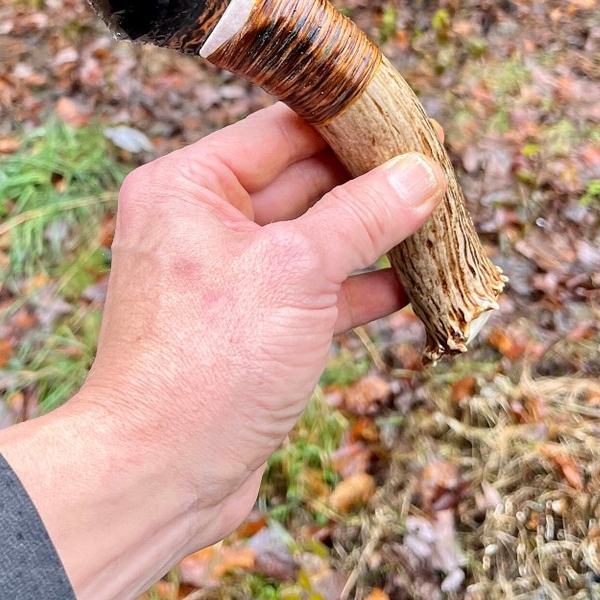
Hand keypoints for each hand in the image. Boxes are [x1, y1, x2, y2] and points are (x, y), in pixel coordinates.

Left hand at [0, 104, 444, 599]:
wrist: (157, 475)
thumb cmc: (210, 361)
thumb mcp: (297, 271)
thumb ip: (363, 215)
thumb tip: (422, 172)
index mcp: (189, 185)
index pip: (281, 129)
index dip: (349, 124)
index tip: (414, 123)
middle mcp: (200, 222)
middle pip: (302, 181)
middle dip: (371, 183)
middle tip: (442, 177)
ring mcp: (224, 279)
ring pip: (314, 241)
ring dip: (374, 238)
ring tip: (441, 229)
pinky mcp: (247, 330)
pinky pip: (312, 292)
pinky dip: (359, 290)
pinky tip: (413, 288)